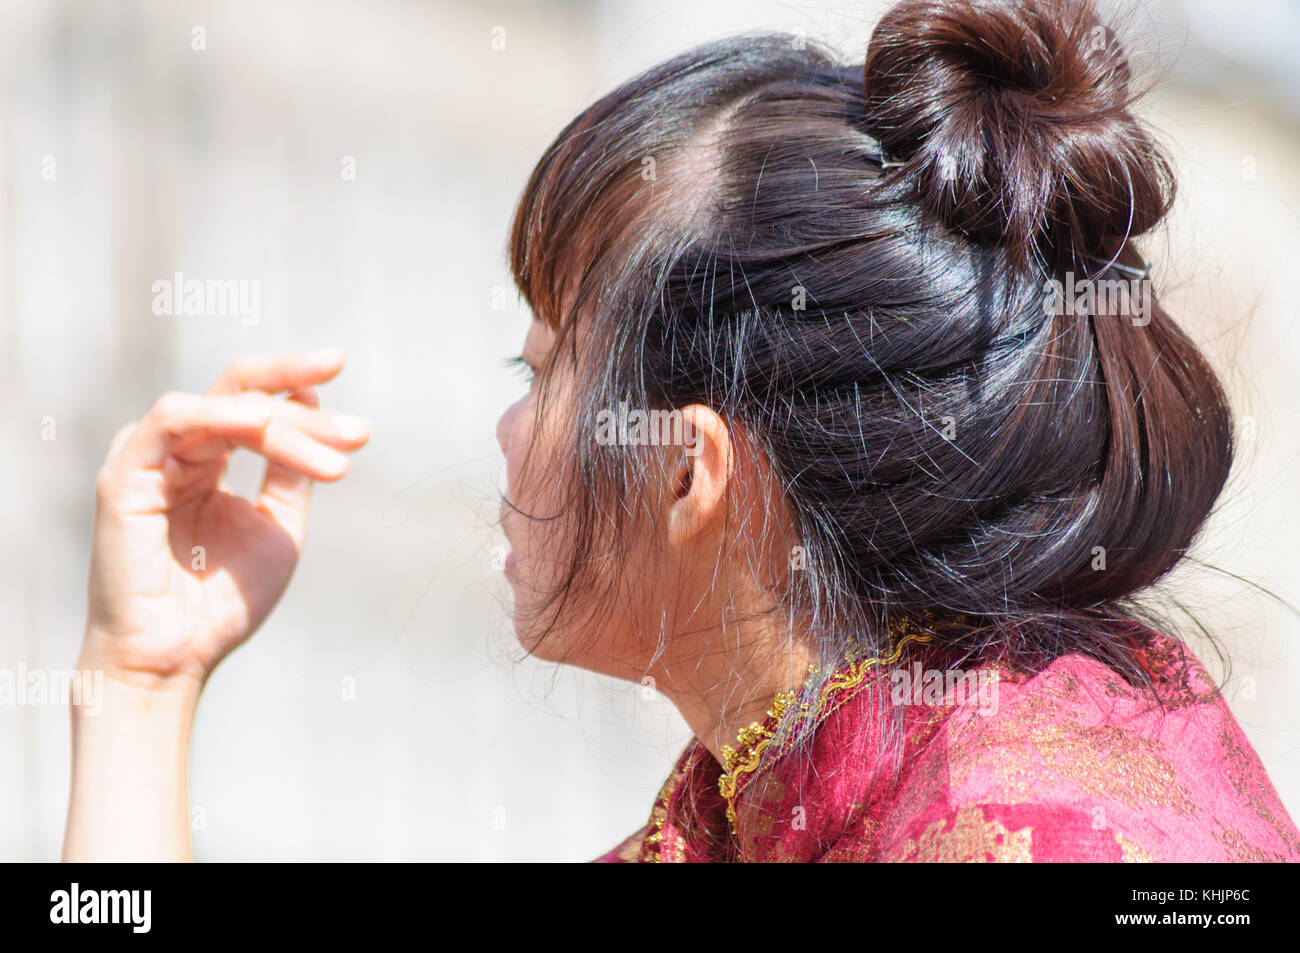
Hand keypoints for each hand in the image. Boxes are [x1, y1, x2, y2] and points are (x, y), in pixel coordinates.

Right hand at [80, 349, 370, 687]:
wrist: (174, 659)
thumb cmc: (222, 603)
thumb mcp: (278, 526)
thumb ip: (292, 469)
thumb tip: (311, 402)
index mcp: (211, 460)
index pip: (260, 407)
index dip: (311, 406)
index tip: (364, 432)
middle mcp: (180, 451)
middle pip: (241, 391)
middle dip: (297, 381)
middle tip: (354, 415)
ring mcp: (150, 458)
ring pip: (222, 406)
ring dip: (283, 422)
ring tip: (333, 456)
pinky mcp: (124, 472)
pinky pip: (172, 418)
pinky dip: (220, 413)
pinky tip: (264, 423)